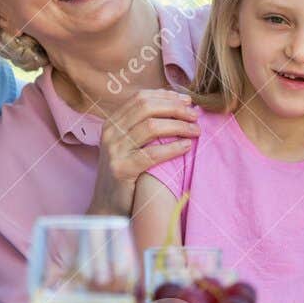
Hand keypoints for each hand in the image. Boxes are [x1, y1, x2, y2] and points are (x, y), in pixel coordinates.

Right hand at [89, 90, 199, 214]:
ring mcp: (114, 150)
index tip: (187, 100)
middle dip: (175, 108)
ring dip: (179, 126)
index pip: (140, 97)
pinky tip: (186, 147)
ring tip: (196, 131)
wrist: (107, 207)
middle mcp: (110, 132)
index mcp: (112, 122)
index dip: (166, 95)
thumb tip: (177, 106)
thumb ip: (144, 127)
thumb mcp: (129, 145)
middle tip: (195, 115)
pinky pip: (152, 154)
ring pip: (151, 127)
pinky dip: (173, 148)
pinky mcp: (122, 169)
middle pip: (147, 107)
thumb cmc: (126, 175)